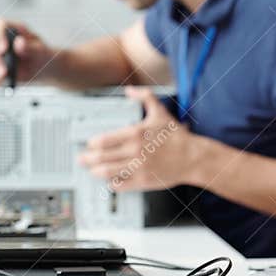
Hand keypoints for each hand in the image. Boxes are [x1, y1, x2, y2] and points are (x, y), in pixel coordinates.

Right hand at [0, 18, 54, 85]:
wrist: (43, 68)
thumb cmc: (41, 54)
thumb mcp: (40, 50)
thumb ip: (30, 47)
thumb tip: (19, 43)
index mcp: (12, 29)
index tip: (3, 47)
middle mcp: (0, 40)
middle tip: (3, 65)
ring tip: (4, 74)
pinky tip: (1, 81)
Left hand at [79, 87, 198, 190]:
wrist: (192, 157)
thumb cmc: (177, 137)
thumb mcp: (161, 112)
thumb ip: (145, 97)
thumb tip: (130, 90)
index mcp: (135, 134)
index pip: (103, 140)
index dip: (92, 143)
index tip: (90, 144)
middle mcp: (134, 151)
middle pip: (101, 157)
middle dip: (88, 159)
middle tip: (83, 159)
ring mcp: (138, 167)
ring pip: (107, 172)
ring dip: (96, 171)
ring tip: (93, 170)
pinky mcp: (143, 181)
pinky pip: (120, 184)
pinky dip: (111, 183)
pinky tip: (110, 180)